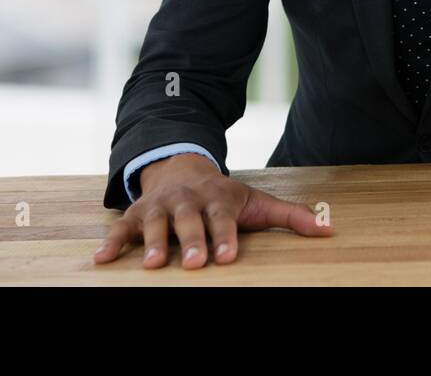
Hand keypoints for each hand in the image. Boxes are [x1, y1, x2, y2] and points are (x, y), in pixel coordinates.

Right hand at [92, 152, 331, 268]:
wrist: (183, 167)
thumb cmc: (224, 196)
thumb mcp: (258, 202)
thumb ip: (291, 216)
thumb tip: (329, 230)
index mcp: (218, 199)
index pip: (223, 219)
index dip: (225, 237)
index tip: (227, 256)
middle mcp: (188, 200)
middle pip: (189, 221)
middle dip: (190, 241)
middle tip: (192, 264)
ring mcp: (160, 206)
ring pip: (155, 223)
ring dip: (152, 242)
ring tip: (152, 265)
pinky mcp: (136, 214)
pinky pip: (120, 227)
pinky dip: (111, 242)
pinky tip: (101, 260)